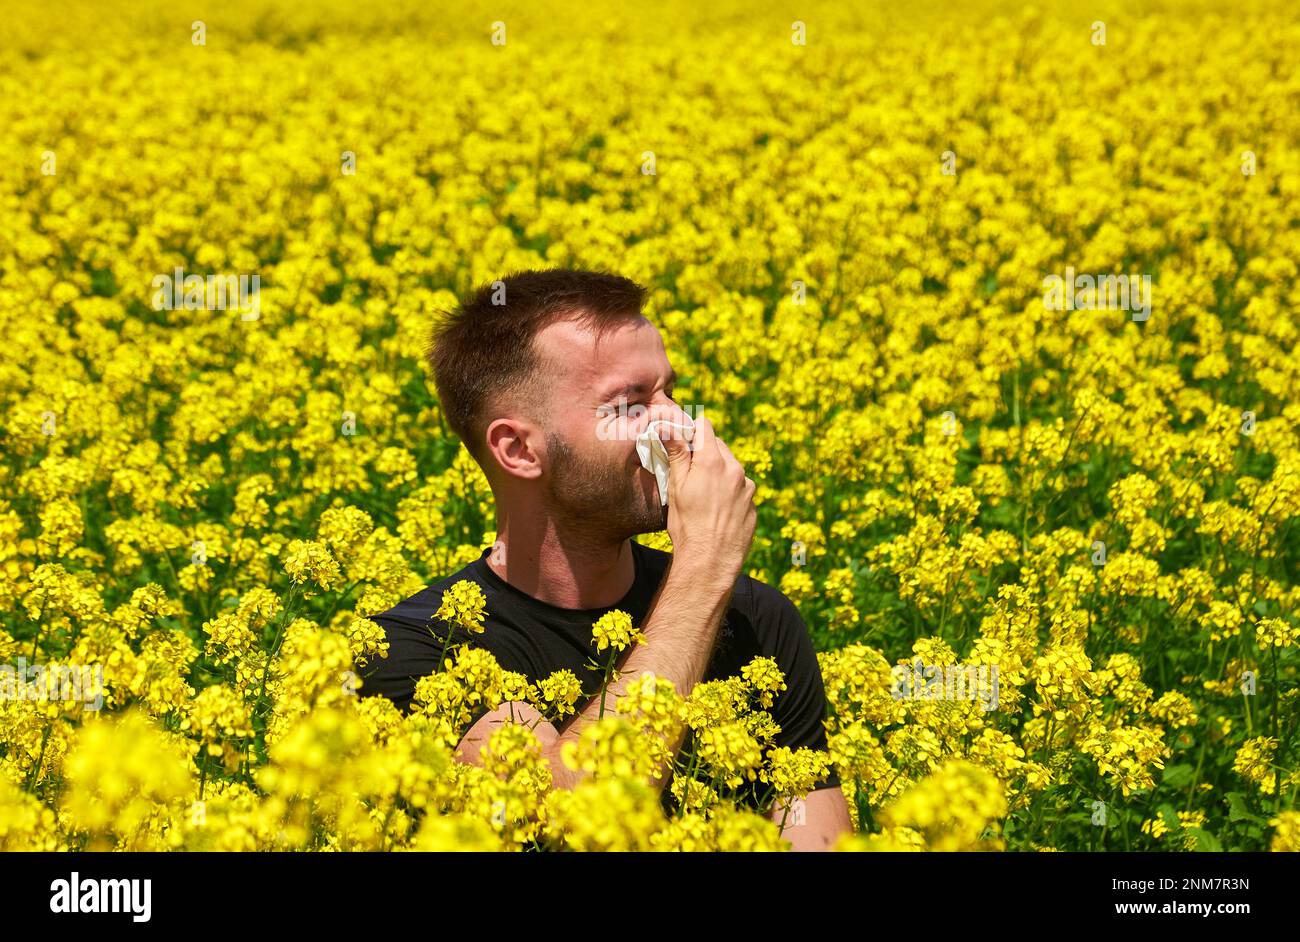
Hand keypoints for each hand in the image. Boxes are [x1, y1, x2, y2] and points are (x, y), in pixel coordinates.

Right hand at [659, 416, 756, 579]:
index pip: (705, 427)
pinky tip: (717, 513)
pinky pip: (741, 491)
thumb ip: (676, 454)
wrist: (709, 562)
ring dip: (719, 475)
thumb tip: (668, 427)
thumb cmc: (688, 525)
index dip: (692, 431)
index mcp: (714, 461)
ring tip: (704, 499)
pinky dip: (730, 494)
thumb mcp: (676, 487)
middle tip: (690, 473)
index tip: (683, 441)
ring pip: (732, 470)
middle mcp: (736, 470)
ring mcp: (748, 489)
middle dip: (705, 454)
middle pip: (719, 447)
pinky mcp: (753, 506)